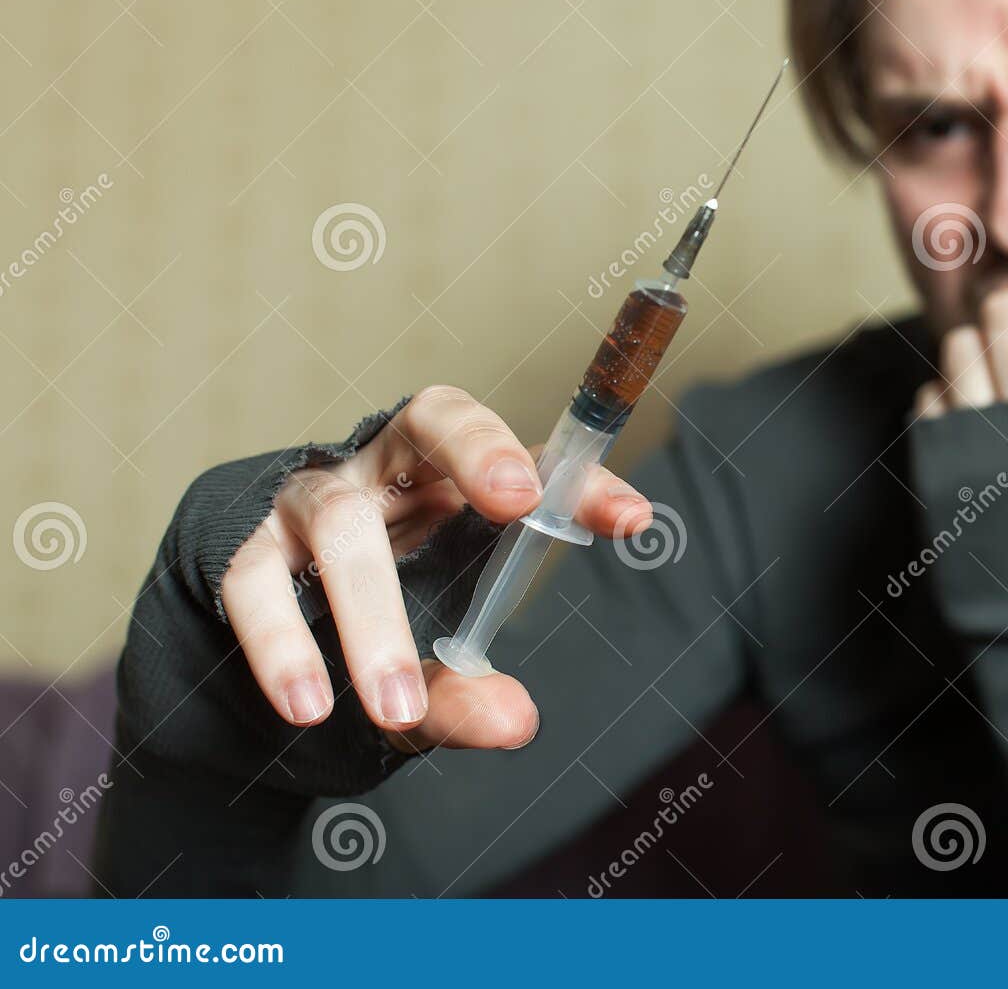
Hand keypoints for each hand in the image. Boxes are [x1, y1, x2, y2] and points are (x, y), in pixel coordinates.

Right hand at [219, 385, 653, 753]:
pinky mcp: (241, 553)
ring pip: (342, 523)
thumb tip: (516, 722)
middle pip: (430, 418)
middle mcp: (383, 472)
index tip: (632, 520)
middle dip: (477, 450)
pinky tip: (309, 707)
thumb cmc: (367, 639)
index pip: (520, 457)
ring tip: (397, 707)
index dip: (572, 479)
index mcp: (449, 484)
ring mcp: (308, 504)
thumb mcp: (431, 672)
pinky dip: (282, 644)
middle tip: (517, 501)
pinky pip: (255, 583)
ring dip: (373, 618)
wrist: (249, 665)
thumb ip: (466, 696)